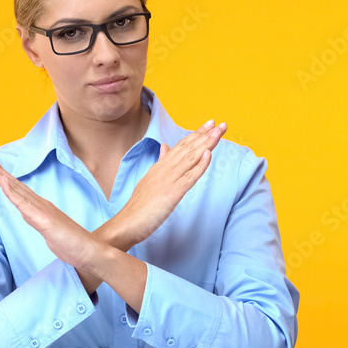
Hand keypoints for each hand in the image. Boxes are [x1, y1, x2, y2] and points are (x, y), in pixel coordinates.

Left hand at [0, 151, 105, 279]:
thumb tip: (30, 215)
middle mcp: (39, 204)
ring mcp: (41, 210)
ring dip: (0, 174)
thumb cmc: (72, 243)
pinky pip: (24, 204)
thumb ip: (39, 221)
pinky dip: (12, 192)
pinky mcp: (43, 219)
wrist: (90, 250)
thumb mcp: (50, 231)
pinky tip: (3, 181)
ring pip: (16, 189)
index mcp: (40, 207)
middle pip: (13, 184)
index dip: (3, 176)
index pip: (17, 189)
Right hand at [99, 119, 226, 249]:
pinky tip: (208, 155)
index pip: (181, 146)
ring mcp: (168, 180)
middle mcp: (164, 169)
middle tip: (220, 124)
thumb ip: (160, 162)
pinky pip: (189, 178)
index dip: (196, 134)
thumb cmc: (138, 206)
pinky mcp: (172, 193)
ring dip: (206, 144)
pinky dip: (200, 166)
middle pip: (187, 148)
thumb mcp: (149, 179)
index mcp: (160, 166)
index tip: (209, 124)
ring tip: (218, 132)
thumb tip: (165, 146)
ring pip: (190, 158)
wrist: (126, 223)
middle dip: (205, 135)